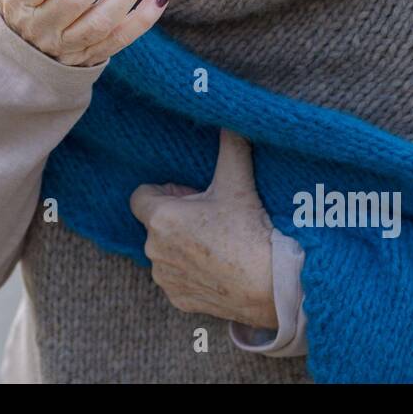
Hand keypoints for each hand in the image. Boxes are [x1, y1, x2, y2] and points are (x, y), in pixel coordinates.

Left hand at [129, 128, 276, 328]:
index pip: (141, 195)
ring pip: (165, 251)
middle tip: (212, 218)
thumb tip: (231, 115)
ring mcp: (165, 277)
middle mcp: (153, 249)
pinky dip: (191, 272)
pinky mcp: (177, 299)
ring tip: (217, 243)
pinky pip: (176, 278)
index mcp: (160, 218)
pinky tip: (217, 267)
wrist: (272, 285)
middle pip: (155, 223)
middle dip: (176, 218)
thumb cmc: (250, 231)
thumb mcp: (238, 183)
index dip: (166, 192)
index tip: (191, 196)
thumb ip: (230, 146)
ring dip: (182, 245)